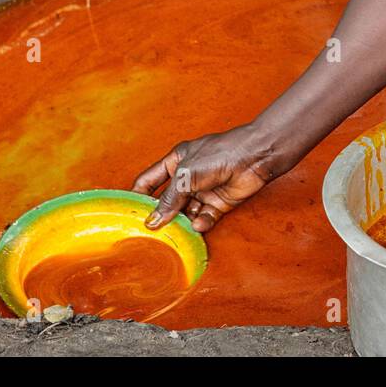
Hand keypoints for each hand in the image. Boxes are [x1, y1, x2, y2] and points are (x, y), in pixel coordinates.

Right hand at [132, 123, 288, 231]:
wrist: (256, 155)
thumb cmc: (221, 153)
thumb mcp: (187, 174)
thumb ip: (169, 198)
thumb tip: (152, 221)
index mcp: (176, 161)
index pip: (149, 180)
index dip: (139, 196)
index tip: (129, 214)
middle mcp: (188, 177)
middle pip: (167, 201)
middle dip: (161, 215)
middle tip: (151, 232)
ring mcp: (204, 190)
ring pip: (185, 212)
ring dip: (181, 222)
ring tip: (175, 233)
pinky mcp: (219, 202)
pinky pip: (205, 217)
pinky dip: (201, 223)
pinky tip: (199, 225)